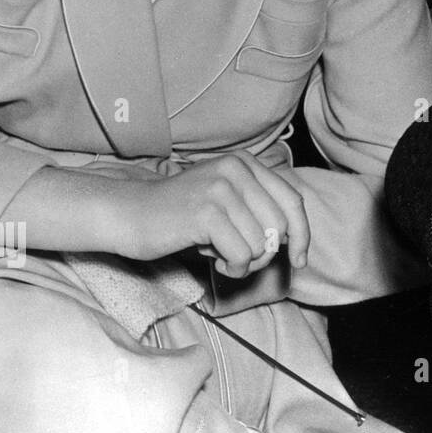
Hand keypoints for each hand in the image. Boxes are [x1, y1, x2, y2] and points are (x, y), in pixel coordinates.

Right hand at [110, 151, 312, 277]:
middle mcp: (237, 169)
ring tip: (221, 256)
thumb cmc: (181, 218)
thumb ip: (259, 212)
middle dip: (266, 254)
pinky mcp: (206, 212)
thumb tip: (295, 240)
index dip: (302, 233)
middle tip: (241, 261)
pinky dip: (233, 268)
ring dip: (246, 263)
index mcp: (246, 163)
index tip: (299, 259)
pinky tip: (215, 262)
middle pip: (281, 226)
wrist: (129, 215)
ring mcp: (221, 189)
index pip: (292, 200)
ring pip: (262, 244)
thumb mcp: (226, 204)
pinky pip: (242, 255)